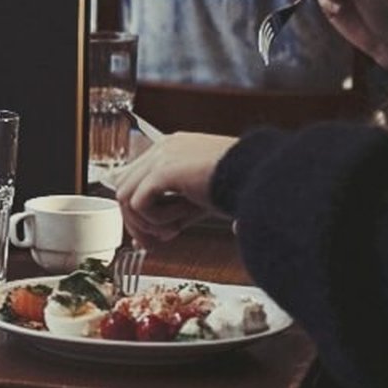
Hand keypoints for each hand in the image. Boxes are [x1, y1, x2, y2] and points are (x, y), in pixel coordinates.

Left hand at [110, 132, 237, 245]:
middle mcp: (164, 148)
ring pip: (125, 196)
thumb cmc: (242, 188)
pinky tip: (177, 223)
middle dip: (137, 221)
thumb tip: (147, 240)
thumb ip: (171, 215)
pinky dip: (154, 220)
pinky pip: (138, 203)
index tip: (153, 235)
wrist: (263, 179)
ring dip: (145, 223)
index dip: (138, 211)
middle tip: (160, 239)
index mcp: (172, 149)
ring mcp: (162, 156)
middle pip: (124, 187)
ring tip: (171, 231)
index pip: (135, 179)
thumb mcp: (199, 201)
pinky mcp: (164, 169)